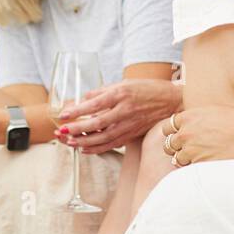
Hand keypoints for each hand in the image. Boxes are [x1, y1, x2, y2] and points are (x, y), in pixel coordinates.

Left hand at [55, 79, 182, 154]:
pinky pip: (112, 144)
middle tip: (61, 131)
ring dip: (84, 142)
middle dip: (76, 129)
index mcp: (121, 94)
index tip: (64, 113)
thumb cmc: (147, 89)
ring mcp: (129, 124)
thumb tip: (84, 98)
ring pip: (103, 138)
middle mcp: (125, 110)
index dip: (78, 110)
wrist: (171, 101)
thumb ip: (103, 91)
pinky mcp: (132, 134)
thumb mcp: (124, 83)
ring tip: (69, 142)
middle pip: (97, 123)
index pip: (95, 103)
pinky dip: (97, 149)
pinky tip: (85, 149)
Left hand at [160, 105, 233, 165]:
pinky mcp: (199, 165)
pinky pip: (190, 170)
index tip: (181, 137)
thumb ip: (194, 119)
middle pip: (169, 145)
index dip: (174, 133)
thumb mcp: (210, 112)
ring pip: (178, 160)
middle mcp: (185, 134)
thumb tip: (185, 127)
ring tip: (201, 158)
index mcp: (187, 118)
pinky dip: (196, 169)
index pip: (167, 128)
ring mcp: (191, 151)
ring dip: (186, 160)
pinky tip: (207, 165)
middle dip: (177, 148)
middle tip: (189, 150)